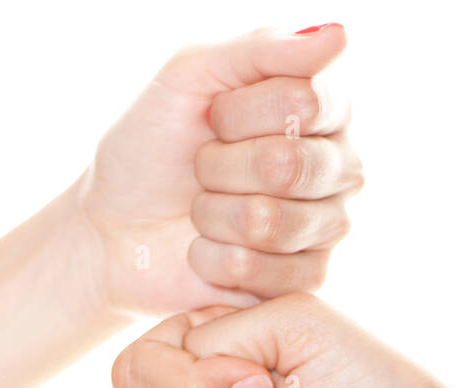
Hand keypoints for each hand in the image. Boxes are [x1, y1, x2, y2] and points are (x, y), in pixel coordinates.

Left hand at [77, 27, 360, 317]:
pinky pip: (261, 271)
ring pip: (271, 221)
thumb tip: (339, 36)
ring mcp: (326, 228)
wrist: (115, 229)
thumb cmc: (154, 147)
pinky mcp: (305, 284)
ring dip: (213, 215)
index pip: (302, 100)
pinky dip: (214, 259)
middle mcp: (337, 167)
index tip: (212, 118)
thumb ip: (260, 49)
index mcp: (322, 108)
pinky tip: (208, 252)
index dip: (238, 113)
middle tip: (202, 170)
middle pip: (289, 164)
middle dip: (220, 167)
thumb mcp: (191, 75)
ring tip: (202, 211)